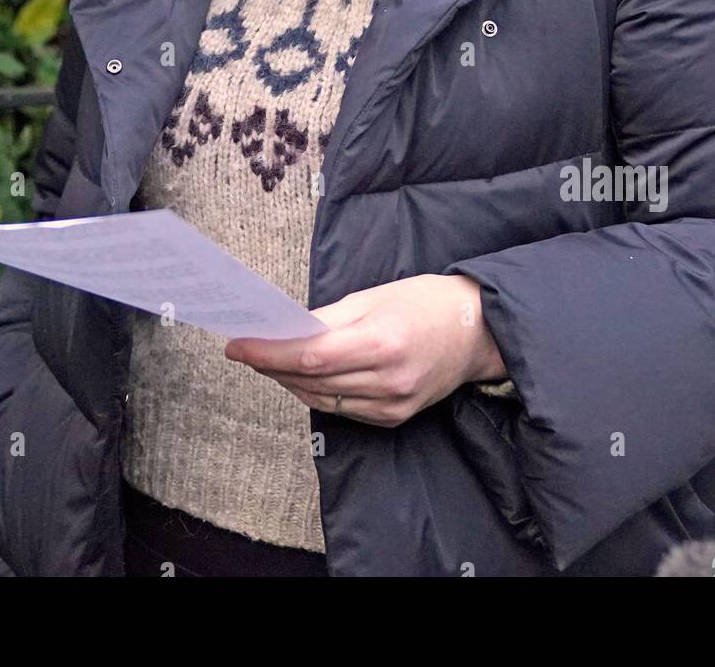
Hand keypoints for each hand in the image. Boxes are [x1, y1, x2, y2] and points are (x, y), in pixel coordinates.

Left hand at [223, 274, 506, 427]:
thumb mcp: (375, 296)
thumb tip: (288, 331)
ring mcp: (392, 405)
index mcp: (382, 342)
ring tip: (267, 361)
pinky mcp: (395, 418)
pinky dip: (317, 393)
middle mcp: (387, 381)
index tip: (237, 345)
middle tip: (245, 348)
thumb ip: (329, 318)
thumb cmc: (426, 302)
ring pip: (322, 400)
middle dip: (272, 365)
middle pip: (311, 380)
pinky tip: (302, 377)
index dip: (268, 353)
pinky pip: (343, 409)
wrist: (476, 332)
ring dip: (289, 381)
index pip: (310, 356)